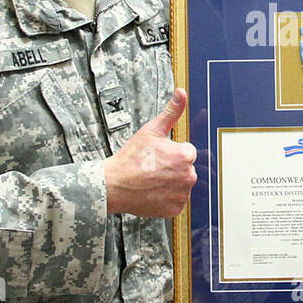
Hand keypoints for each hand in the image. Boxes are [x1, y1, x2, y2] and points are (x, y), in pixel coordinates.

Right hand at [103, 89, 196, 217]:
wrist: (114, 185)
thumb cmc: (131, 158)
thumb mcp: (151, 130)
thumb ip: (171, 111)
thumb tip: (182, 93)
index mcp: (185, 155)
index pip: (186, 152)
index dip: (170, 152)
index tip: (156, 156)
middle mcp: (188, 176)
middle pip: (185, 169)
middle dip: (172, 168)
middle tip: (152, 168)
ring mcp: (182, 194)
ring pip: (180, 185)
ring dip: (170, 183)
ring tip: (151, 180)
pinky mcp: (175, 209)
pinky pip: (175, 201)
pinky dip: (166, 198)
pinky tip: (152, 192)